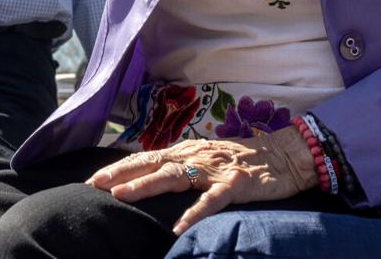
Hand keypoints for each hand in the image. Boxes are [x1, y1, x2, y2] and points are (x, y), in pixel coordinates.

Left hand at [87, 130, 318, 236]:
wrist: (285, 155)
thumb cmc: (243, 160)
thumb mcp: (207, 159)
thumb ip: (182, 166)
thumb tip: (151, 175)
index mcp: (188, 151)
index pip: (147, 157)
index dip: (121, 167)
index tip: (95, 179)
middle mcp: (196, 156)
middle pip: (152, 163)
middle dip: (122, 174)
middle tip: (95, 185)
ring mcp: (214, 170)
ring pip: (174, 176)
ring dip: (145, 185)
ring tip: (122, 196)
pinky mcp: (235, 185)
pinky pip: (211, 201)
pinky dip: (193, 213)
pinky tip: (178, 228)